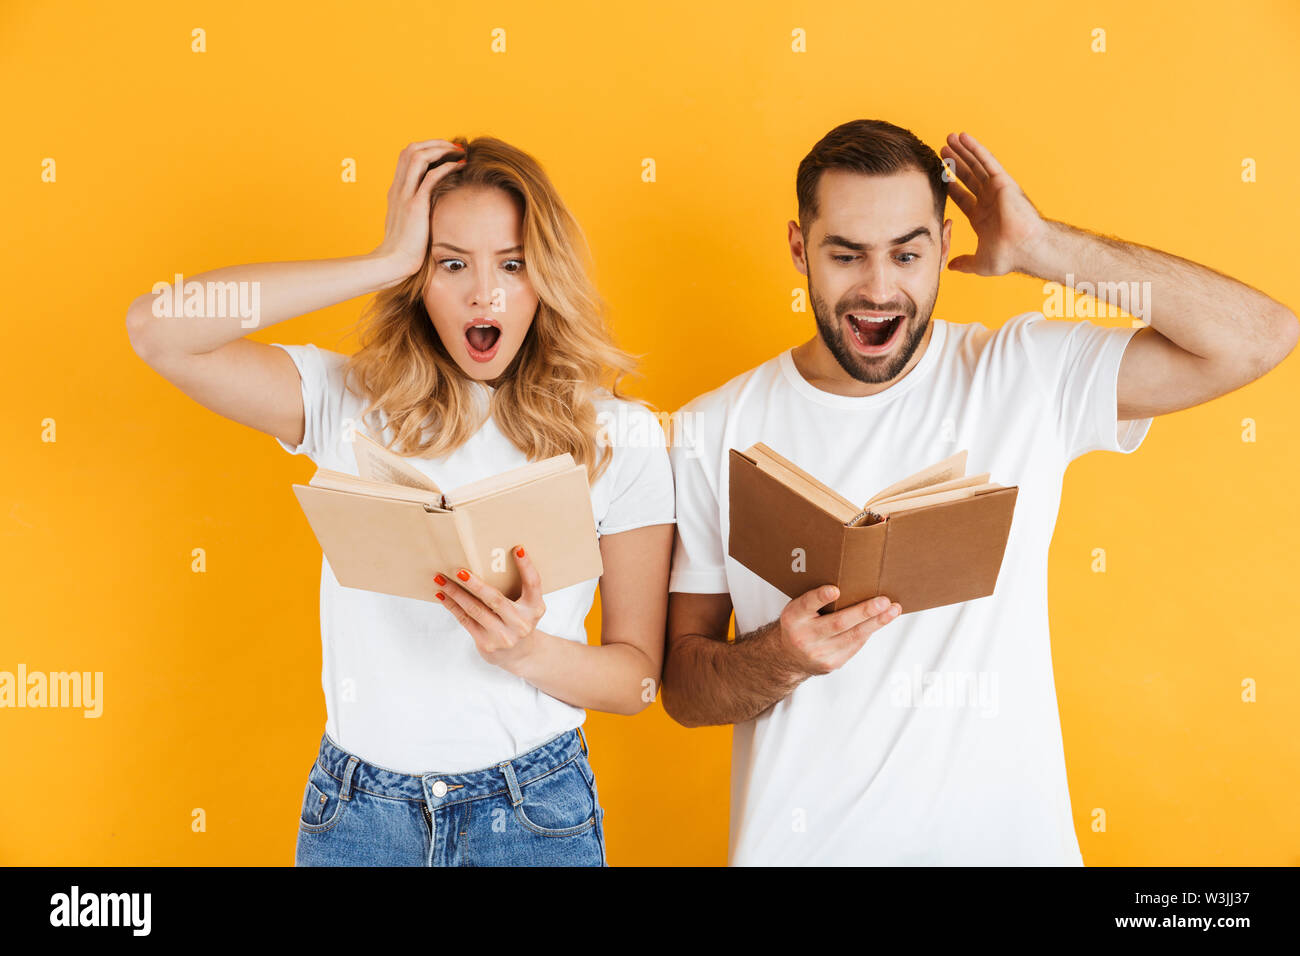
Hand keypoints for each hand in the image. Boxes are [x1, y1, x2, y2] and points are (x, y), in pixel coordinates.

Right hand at [370, 139, 464, 278]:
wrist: (392, 263)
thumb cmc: (403, 249)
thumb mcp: (407, 225)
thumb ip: (415, 212)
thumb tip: (430, 211)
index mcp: (396, 191)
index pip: (407, 157)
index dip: (426, 149)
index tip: (445, 152)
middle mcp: (398, 188)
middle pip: (411, 149)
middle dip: (435, 143)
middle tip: (455, 148)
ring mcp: (405, 195)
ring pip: (418, 156)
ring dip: (440, 149)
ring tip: (459, 152)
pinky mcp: (414, 205)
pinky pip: (430, 177)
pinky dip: (446, 167)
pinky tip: (460, 166)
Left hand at [433, 546, 546, 672]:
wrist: (520, 655)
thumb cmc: (520, 620)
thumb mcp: (528, 605)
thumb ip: (519, 587)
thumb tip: (492, 559)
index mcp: (535, 608)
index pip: (533, 584)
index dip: (527, 566)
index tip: (517, 548)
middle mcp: (521, 623)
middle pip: (496, 599)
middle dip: (475, 584)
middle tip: (459, 571)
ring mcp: (504, 636)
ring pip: (475, 610)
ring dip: (456, 593)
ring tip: (441, 579)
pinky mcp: (487, 644)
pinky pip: (466, 620)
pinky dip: (453, 606)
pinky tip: (442, 595)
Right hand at [772, 585, 899, 676]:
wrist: (789, 657)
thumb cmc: (799, 625)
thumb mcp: (798, 609)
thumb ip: (815, 599)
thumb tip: (849, 581)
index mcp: (792, 618)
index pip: (806, 605)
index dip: (820, 597)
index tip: (834, 590)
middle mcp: (803, 637)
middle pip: (837, 623)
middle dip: (863, 611)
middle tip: (882, 601)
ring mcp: (818, 653)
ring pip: (852, 636)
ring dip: (876, 622)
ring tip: (892, 610)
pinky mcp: (831, 664)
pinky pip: (855, 645)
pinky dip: (869, 631)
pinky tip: (881, 621)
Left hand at [941, 132, 1045, 275]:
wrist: (1024, 248)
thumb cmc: (1008, 257)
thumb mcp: (979, 262)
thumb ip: (964, 263)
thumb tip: (950, 266)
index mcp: (982, 217)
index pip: (963, 197)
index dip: (951, 186)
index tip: (941, 176)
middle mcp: (989, 200)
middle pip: (968, 177)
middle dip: (955, 164)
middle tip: (942, 151)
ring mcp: (996, 189)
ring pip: (975, 165)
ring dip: (962, 152)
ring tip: (949, 139)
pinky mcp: (1002, 181)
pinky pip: (986, 160)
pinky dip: (975, 148)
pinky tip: (963, 137)